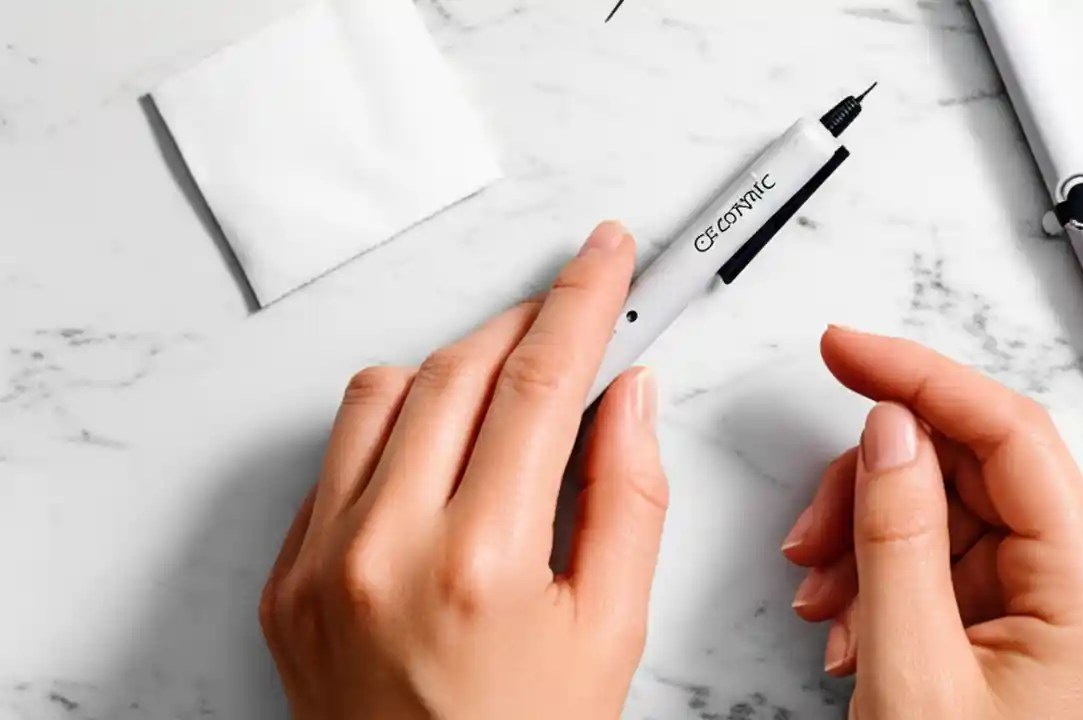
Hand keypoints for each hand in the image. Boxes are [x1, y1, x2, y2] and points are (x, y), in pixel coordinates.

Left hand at [259, 222, 667, 719]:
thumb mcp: (611, 631)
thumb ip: (630, 497)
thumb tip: (628, 395)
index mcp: (479, 563)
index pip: (541, 382)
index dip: (584, 300)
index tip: (606, 256)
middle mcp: (382, 547)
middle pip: (460, 368)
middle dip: (527, 323)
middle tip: (574, 317)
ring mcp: (318, 559)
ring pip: (384, 392)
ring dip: (455, 373)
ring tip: (508, 404)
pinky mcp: (284, 576)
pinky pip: (338, 456)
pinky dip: (398, 434)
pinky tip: (442, 469)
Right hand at [782, 326, 1082, 719]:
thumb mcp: (911, 668)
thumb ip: (897, 535)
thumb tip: (888, 427)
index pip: (1009, 432)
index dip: (919, 377)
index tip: (846, 350)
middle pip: (966, 462)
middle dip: (871, 485)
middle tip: (811, 527)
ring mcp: (1047, 587)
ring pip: (939, 498)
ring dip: (862, 533)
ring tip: (821, 592)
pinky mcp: (1011, 602)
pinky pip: (934, 542)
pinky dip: (875, 564)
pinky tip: (845, 613)